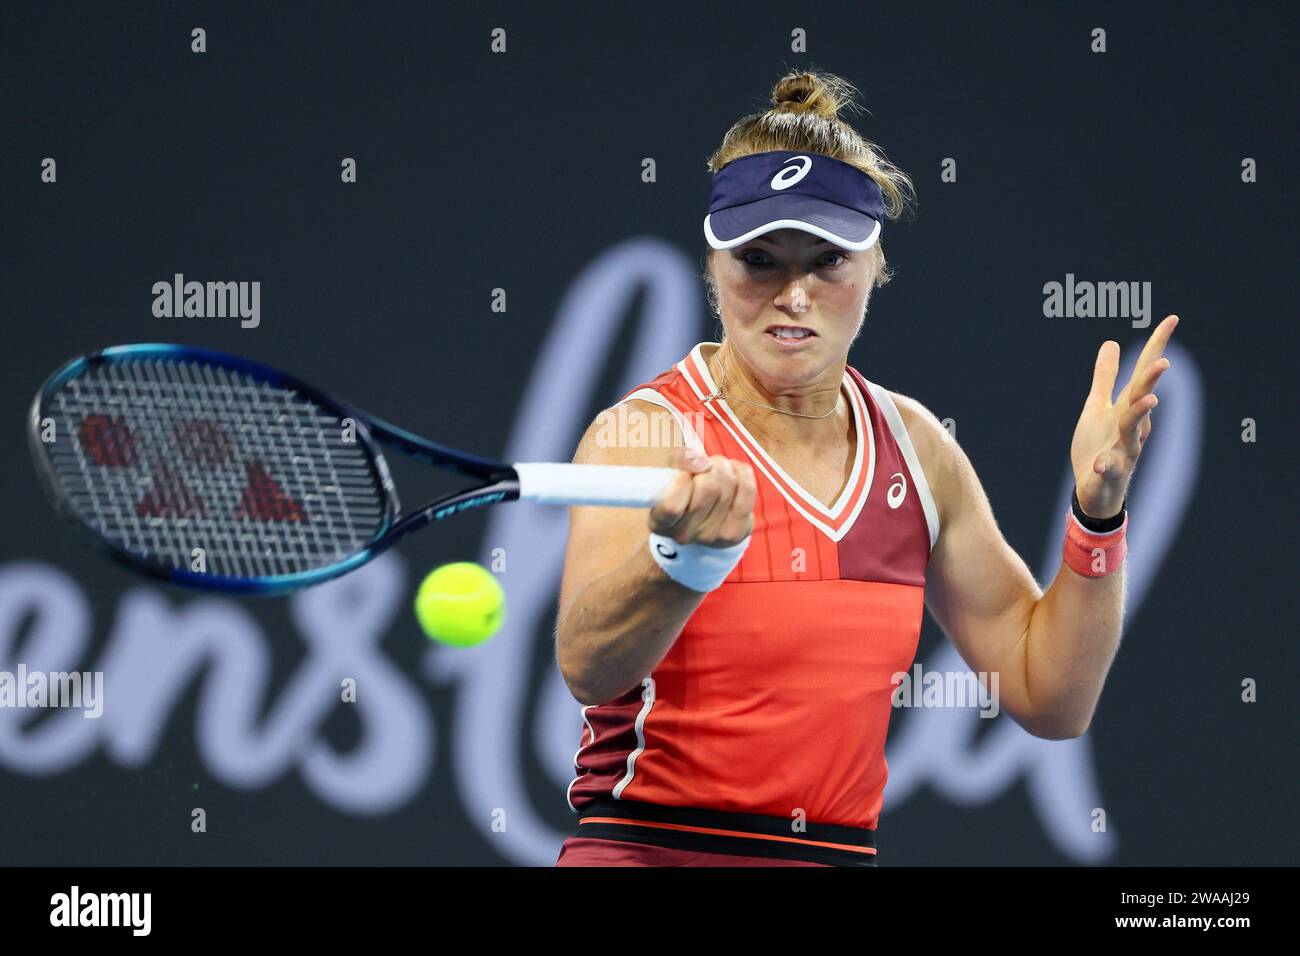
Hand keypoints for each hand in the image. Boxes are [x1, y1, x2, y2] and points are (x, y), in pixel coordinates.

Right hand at [650, 445, 755, 546]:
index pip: (672, 505)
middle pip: (708, 487)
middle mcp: (686, 535)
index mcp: (661, 524)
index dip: (682, 480)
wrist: (704, 527)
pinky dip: (741, 471)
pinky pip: (747, 488)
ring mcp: (714, 536)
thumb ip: (679, 463)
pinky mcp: (738, 530)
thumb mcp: (669, 478)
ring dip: (722, 466)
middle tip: (704, 465)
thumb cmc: (683, 496)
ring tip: (716, 468)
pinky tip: (733, 472)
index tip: (685, 472)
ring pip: (727, 483)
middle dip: (707, 466)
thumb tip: (699, 459)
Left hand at [1070, 314, 1178, 518]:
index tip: (1172, 318)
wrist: (1096, 490)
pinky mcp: (1110, 473)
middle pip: (1142, 398)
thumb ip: (1104, 377)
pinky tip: (1102, 463)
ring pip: (1134, 431)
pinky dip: (1107, 465)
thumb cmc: (1100, 445)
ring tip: (1149, 400)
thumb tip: (1110, 342)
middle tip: (1164, 360)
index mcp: (1128, 407)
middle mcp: (1132, 426)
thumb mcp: (1098, 407)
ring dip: (1140, 414)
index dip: (1157, 345)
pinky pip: (1110, 468)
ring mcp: (1124, 450)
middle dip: (1152, 380)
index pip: (1144, 373)